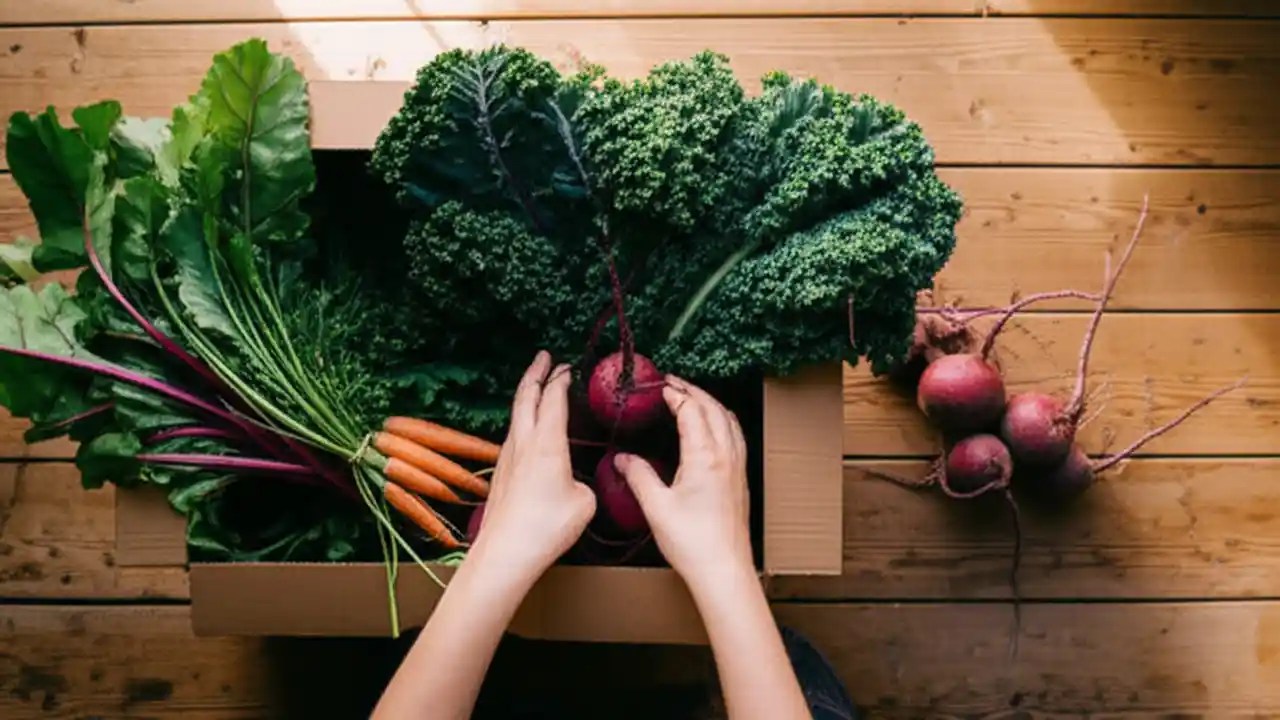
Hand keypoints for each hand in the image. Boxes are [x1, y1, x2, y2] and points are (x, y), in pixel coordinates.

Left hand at [469, 351, 595, 582]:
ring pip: (516, 415)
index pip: (554, 398)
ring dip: (526, 395)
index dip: (562, 379)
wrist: (505, 551)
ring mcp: (507, 457)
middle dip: (535, 373)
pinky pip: (513, 435)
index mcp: (547, 442)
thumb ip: (584, 483)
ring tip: (534, 387)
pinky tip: (526, 429)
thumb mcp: (584, 501)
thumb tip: (575, 482)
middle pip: (526, 396)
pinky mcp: (500, 473)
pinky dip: (522, 420)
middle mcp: (524, 442)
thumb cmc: (547, 526)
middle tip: (544, 356)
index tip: (569, 366)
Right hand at [614, 375, 751, 582]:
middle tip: (673, 384)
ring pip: (729, 421)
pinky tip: (715, 429)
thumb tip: (623, 459)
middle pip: (713, 409)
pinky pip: (736, 437)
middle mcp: (726, 456)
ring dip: (711, 404)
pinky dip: (724, 421)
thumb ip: (638, 476)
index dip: (675, 394)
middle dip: (693, 391)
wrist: (724, 570)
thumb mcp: (655, 507)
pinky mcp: (741, 480)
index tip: (659, 386)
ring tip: (693, 398)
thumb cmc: (692, 542)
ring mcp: (737, 467)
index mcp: (704, 456)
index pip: (691, 410)